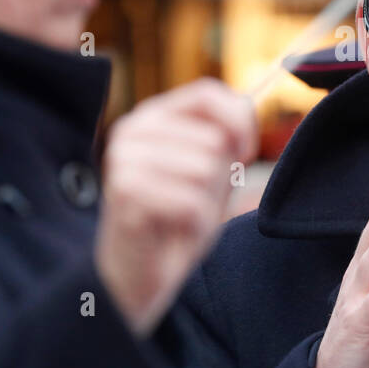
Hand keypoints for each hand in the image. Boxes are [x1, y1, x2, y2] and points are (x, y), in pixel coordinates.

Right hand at [95, 78, 257, 336]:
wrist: (138, 275)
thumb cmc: (177, 219)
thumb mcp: (212, 171)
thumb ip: (228, 137)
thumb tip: (245, 104)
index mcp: (152, 116)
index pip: (207, 93)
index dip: (239, 123)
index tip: (243, 153)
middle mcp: (132, 130)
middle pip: (213, 139)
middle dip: (219, 179)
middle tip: (193, 200)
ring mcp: (123, 159)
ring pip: (205, 170)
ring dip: (206, 203)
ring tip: (181, 216)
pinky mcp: (124, 192)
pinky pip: (190, 202)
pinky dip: (194, 223)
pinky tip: (173, 229)